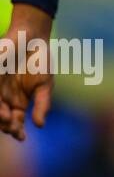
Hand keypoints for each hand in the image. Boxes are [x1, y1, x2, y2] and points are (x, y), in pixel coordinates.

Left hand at [0, 4, 54, 141]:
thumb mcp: (46, 85)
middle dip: (7, 126)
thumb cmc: (40, 61)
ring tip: (7, 119)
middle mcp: (6, 100)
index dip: (17, 131)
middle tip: (13, 127)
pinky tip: (3, 110)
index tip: (22, 137)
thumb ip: (42, 104)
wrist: (32, 39)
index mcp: (19, 103)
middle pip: (3, 119)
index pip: (15, 122)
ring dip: (0, 117)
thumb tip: (40, 126)